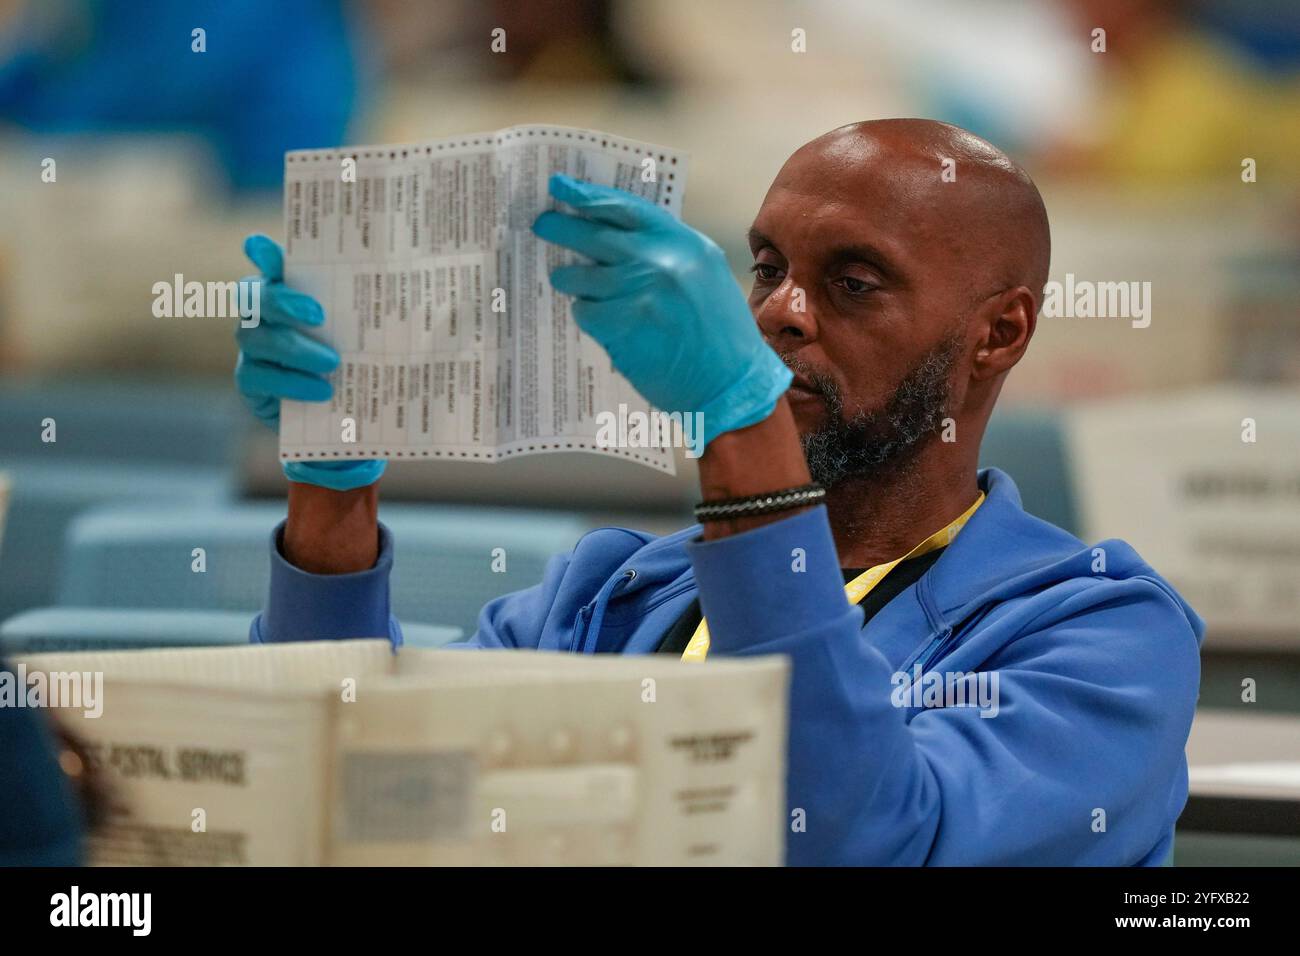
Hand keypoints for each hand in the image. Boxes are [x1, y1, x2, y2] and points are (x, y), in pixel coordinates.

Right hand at [237, 235, 385, 490]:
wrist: (352, 418)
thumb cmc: (367, 360)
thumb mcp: (382, 331)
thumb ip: (389, 307)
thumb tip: (436, 289)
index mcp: (293, 291)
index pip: (269, 262)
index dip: (263, 253)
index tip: (262, 244)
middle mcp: (266, 314)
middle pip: (254, 296)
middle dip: (282, 301)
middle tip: (319, 314)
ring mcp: (254, 349)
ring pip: (255, 338)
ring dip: (295, 350)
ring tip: (333, 363)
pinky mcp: (252, 383)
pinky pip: (256, 378)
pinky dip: (291, 384)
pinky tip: (323, 392)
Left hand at [532, 174, 791, 449]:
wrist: (732, 382)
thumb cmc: (719, 333)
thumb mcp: (703, 274)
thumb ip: (666, 251)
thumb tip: (614, 236)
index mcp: (683, 243)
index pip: (626, 208)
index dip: (589, 195)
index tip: (561, 187)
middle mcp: (661, 259)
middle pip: (594, 235)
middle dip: (561, 229)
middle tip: (542, 225)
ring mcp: (639, 291)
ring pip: (581, 277)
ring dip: (572, 281)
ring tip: (579, 289)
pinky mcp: (622, 325)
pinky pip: (586, 312)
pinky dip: (589, 318)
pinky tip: (609, 327)